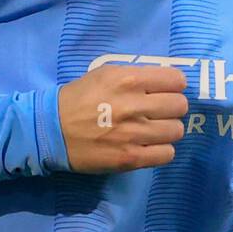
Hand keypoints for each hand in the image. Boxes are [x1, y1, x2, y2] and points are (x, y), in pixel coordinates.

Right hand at [57, 64, 187, 172]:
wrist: (52, 129)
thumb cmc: (80, 97)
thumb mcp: (106, 73)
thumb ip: (137, 74)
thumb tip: (167, 82)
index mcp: (128, 79)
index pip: (176, 80)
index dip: (174, 85)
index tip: (166, 91)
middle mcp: (134, 105)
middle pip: (180, 106)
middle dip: (172, 108)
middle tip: (159, 112)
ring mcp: (134, 134)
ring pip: (176, 131)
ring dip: (167, 130)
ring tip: (153, 130)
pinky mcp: (130, 158)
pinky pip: (167, 154)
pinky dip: (161, 150)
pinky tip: (149, 146)